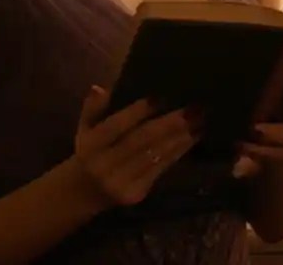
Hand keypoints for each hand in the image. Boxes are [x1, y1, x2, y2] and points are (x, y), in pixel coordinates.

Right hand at [69, 86, 202, 208]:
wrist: (83, 194)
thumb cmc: (89, 152)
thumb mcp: (84, 128)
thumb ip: (92, 108)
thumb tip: (99, 88)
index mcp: (90, 145)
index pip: (115, 127)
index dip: (136, 112)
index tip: (160, 97)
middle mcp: (104, 165)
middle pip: (140, 141)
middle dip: (169, 124)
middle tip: (192, 108)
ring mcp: (122, 182)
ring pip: (155, 156)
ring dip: (180, 138)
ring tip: (199, 121)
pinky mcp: (137, 193)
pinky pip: (161, 169)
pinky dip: (178, 152)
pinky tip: (192, 138)